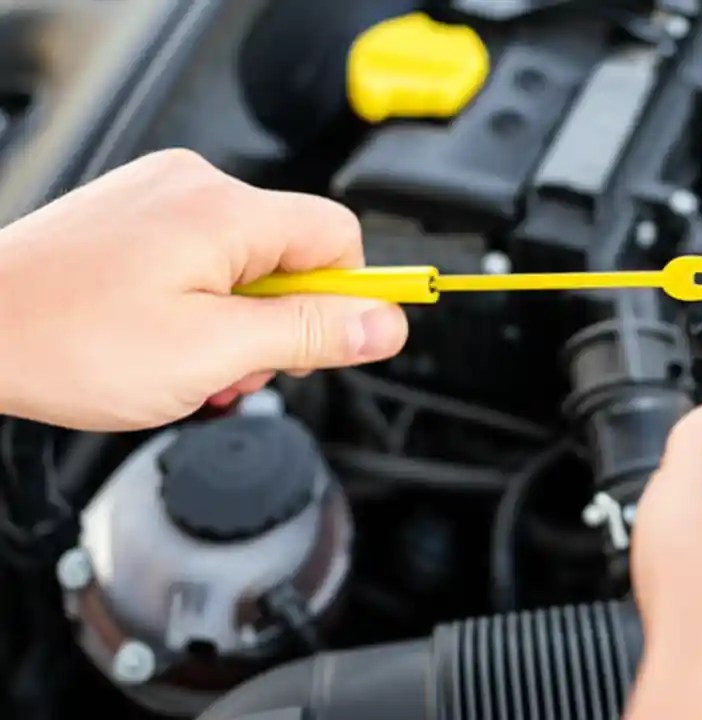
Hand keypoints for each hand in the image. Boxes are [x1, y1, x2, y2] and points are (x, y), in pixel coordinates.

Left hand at [0, 149, 407, 430]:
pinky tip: (163, 339)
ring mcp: (158, 197)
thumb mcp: (212, 352)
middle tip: (234, 365)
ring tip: (186, 361)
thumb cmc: (65, 340)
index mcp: (224, 210)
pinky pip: (200, 257)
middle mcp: (194, 186)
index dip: (350, 294)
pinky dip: (199, 304)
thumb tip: (383, 323)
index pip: (338, 235)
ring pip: (246, 262)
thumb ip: (310, 334)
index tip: (344, 340)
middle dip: (278, 321)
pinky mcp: (133, 216)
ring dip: (236, 321)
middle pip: (292, 253)